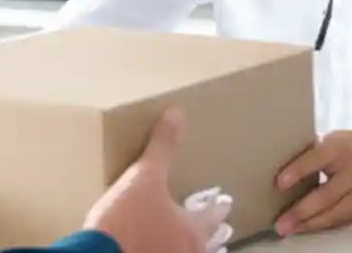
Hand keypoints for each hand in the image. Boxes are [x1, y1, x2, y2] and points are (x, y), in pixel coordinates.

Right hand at [84, 108, 234, 252]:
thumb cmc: (126, 218)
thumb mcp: (143, 176)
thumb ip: (162, 146)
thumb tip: (176, 113)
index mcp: (192, 229)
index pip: (213, 216)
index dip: (219, 207)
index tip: (225, 201)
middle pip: (209, 244)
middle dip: (213, 236)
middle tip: (219, 229)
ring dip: (196, 250)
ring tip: (197, 246)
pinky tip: (161, 249)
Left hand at [273, 130, 351, 236]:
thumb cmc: (343, 147)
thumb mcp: (328, 141)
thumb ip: (309, 154)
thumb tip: (275, 168)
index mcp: (339, 149)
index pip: (317, 159)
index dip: (298, 170)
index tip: (279, 183)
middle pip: (326, 194)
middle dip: (301, 211)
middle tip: (280, 222)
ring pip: (334, 213)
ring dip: (308, 224)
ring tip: (287, 229)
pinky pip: (340, 220)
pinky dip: (320, 225)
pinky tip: (304, 227)